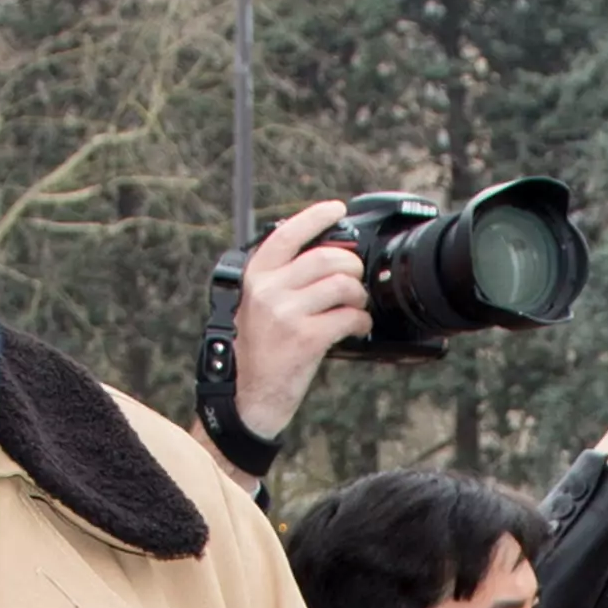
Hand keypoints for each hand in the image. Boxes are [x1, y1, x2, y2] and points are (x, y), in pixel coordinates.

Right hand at [230, 201, 370, 444]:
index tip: (337, 209)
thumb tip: (324, 256)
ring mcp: (287, 314)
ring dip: (359, 296)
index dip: (316, 217)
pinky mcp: (306, 339)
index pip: (287, 234)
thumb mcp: (255, 307)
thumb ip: (280, 280)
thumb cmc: (255, 353)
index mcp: (255, 278)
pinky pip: (350, 317)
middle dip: (351, 266)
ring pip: (343, 285)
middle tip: (354, 280)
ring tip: (355, 306)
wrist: (246, 398)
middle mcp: (268, 291)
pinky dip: (361, 322)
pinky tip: (357, 328)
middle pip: (327, 257)